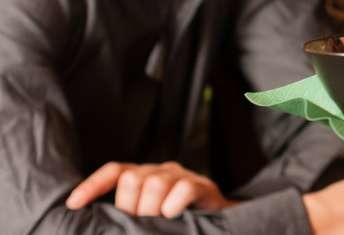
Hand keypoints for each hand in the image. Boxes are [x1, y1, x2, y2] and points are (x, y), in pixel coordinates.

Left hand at [67, 161, 229, 217]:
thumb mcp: (143, 218)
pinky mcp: (202, 185)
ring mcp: (181, 176)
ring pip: (155, 184)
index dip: (92, 186)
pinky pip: (182, 189)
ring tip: (160, 224)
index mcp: (141, 177)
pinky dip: (173, 206)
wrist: (215, 223)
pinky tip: (174, 216)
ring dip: (152, 210)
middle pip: (132, 179)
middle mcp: (159, 171)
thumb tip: (95, 228)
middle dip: (131, 207)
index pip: (114, 172)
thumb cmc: (171, 224)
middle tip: (141, 224)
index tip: (73, 205)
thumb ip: (123, 217)